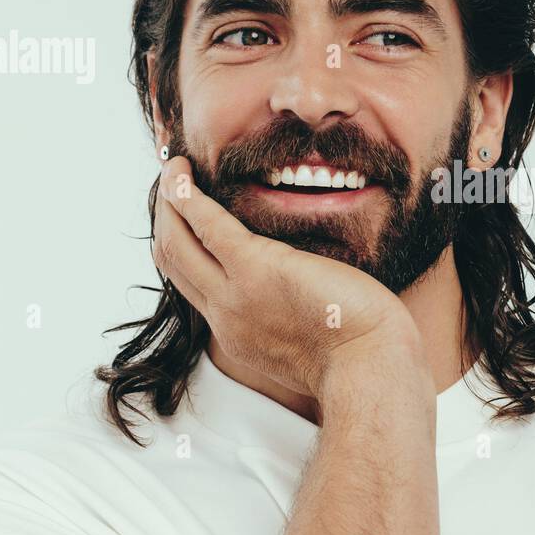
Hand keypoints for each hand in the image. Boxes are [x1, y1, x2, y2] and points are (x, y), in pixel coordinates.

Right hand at [152, 156, 420, 399]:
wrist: (369, 365)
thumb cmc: (360, 355)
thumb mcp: (310, 346)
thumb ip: (293, 322)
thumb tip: (308, 295)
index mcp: (239, 333)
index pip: (194, 288)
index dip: (183, 251)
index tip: (186, 223)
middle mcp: (226, 316)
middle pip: (173, 263)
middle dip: (165, 220)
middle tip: (169, 187)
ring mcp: (234, 294)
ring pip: (176, 244)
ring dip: (167, 201)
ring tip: (173, 169)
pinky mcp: (256, 268)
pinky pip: (206, 225)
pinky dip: (187, 196)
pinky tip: (183, 173)